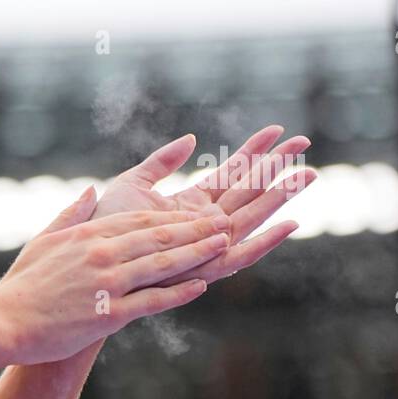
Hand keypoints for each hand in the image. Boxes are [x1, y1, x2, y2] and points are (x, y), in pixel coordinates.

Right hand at [0, 202, 232, 364]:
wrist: (3, 321)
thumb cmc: (21, 284)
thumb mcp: (43, 240)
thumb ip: (70, 214)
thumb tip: (89, 191)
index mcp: (87, 234)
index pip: (140, 220)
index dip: (174, 216)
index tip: (197, 211)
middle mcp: (101, 254)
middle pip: (159, 237)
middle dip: (195, 228)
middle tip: (224, 221)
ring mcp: (107, 284)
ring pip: (162, 264)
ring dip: (196, 253)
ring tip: (223, 244)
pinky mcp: (108, 314)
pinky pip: (151, 301)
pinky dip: (178, 292)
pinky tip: (201, 285)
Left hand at [90, 125, 316, 284]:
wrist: (88, 268)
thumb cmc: (102, 229)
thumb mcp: (132, 186)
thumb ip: (161, 163)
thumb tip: (191, 140)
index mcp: (188, 205)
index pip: (229, 174)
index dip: (252, 151)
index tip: (275, 129)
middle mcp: (202, 226)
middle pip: (249, 192)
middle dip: (277, 168)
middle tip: (305, 141)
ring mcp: (204, 247)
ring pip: (252, 218)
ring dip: (281, 197)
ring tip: (309, 173)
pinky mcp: (201, 269)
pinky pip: (240, 257)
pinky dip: (266, 243)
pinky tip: (290, 225)